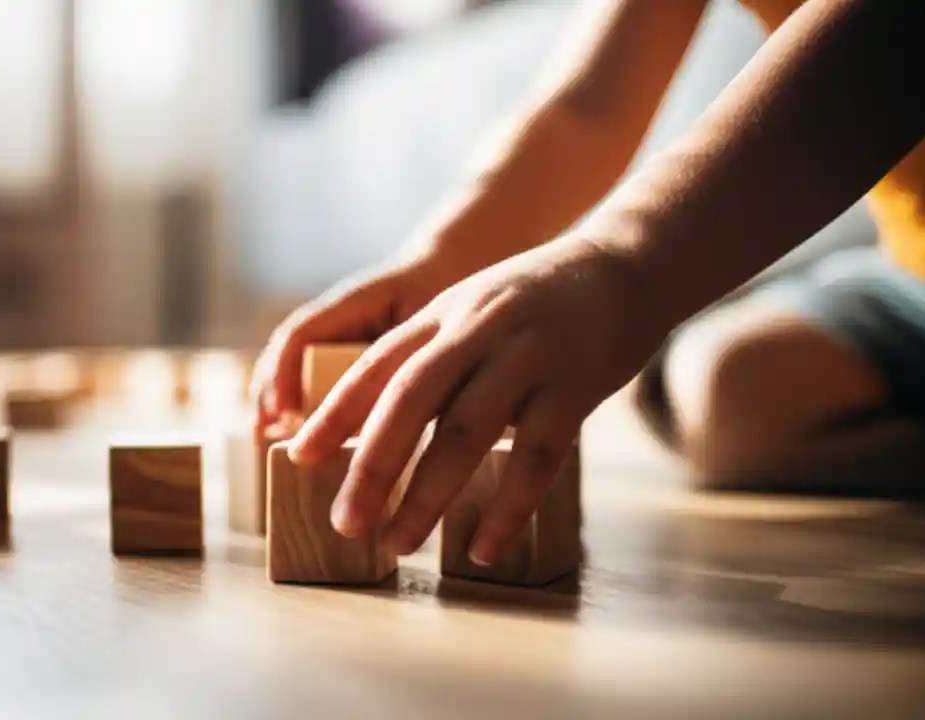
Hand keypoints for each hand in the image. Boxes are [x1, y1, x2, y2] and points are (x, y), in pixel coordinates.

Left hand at [287, 238, 655, 565]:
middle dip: (370, 466)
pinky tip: (482, 549)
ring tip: (398, 543)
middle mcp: (478, 330)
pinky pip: (535, 457)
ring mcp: (527, 357)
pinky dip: (506, 508)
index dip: (333, 414)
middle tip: (345, 522)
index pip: (376, 366)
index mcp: (445, 313)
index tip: (296, 457)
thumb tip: (381, 421)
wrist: (628, 263)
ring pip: (465, 433)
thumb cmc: (540, 299)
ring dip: (426, 496)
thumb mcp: (474, 306)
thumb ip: (433, 352)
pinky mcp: (575, 388)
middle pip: (409, 402)